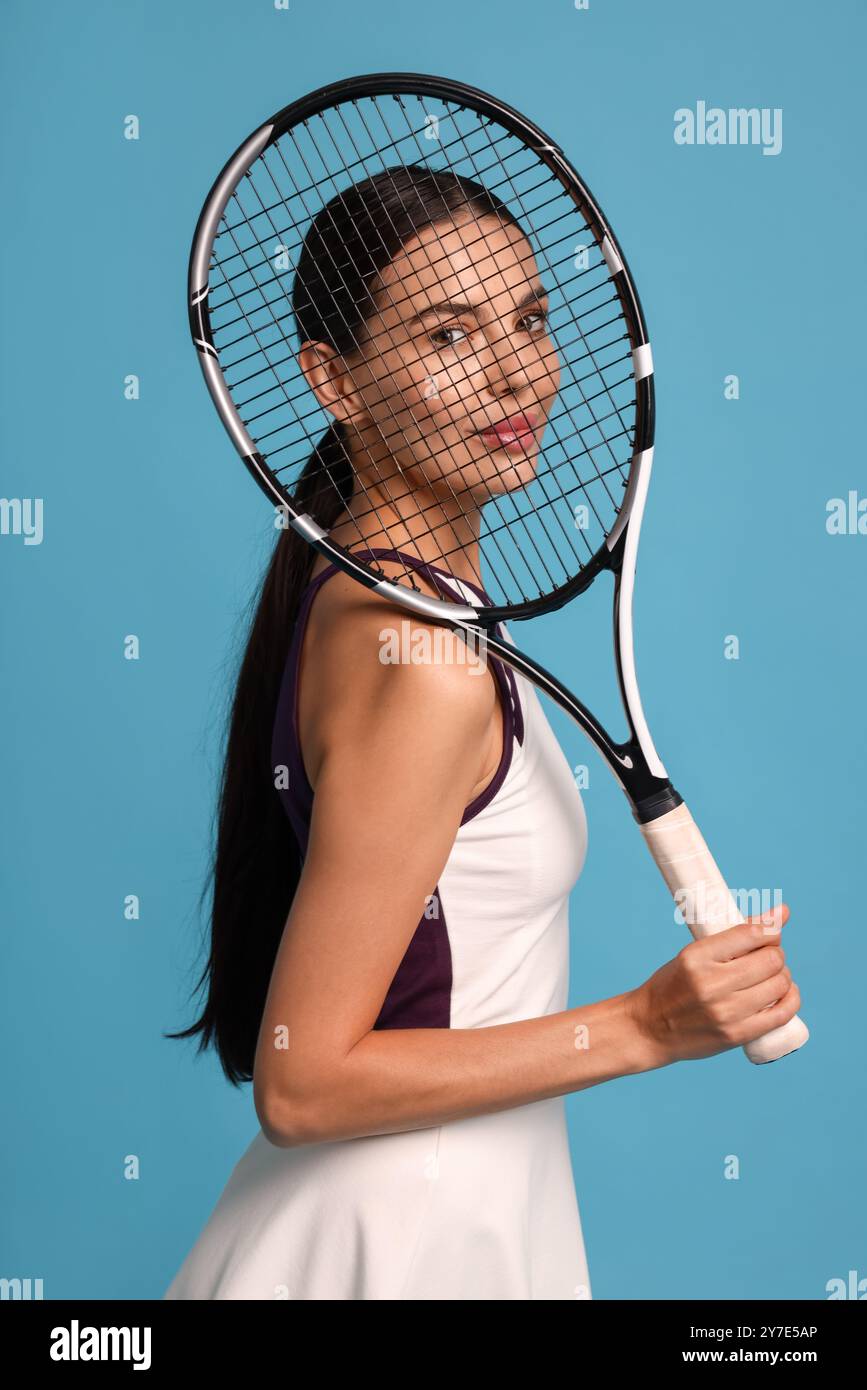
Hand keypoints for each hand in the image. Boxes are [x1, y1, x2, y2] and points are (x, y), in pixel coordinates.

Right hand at [626, 903, 801, 1065]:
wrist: (650, 1028)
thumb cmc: (674, 986)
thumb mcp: (693, 954)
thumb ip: (736, 937)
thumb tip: (784, 912)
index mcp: (696, 956)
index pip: (752, 933)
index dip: (771, 929)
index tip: (771, 932)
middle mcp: (711, 983)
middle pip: (771, 959)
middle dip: (776, 954)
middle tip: (766, 958)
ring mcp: (725, 1012)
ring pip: (780, 984)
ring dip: (783, 976)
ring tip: (770, 977)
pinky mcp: (736, 1035)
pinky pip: (782, 1014)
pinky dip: (791, 1000)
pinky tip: (784, 994)